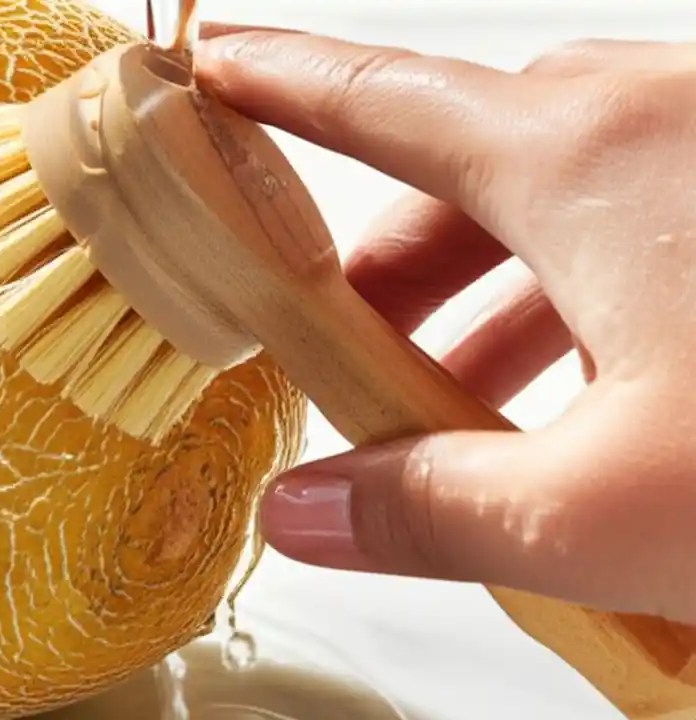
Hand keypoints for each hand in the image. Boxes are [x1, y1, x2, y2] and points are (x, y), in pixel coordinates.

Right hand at [196, 29, 695, 622]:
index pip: (377, 101)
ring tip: (461, 410)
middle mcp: (660, 118)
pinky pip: (648, 209)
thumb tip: (307, 513)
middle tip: (339, 345)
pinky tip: (593, 398)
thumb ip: (433, 509)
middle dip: (390, 261)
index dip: (275, 89)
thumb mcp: (607, 507)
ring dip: (494, 291)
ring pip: (566, 192)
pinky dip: (589, 289)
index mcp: (587, 157)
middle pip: (466, 165)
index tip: (212, 73)